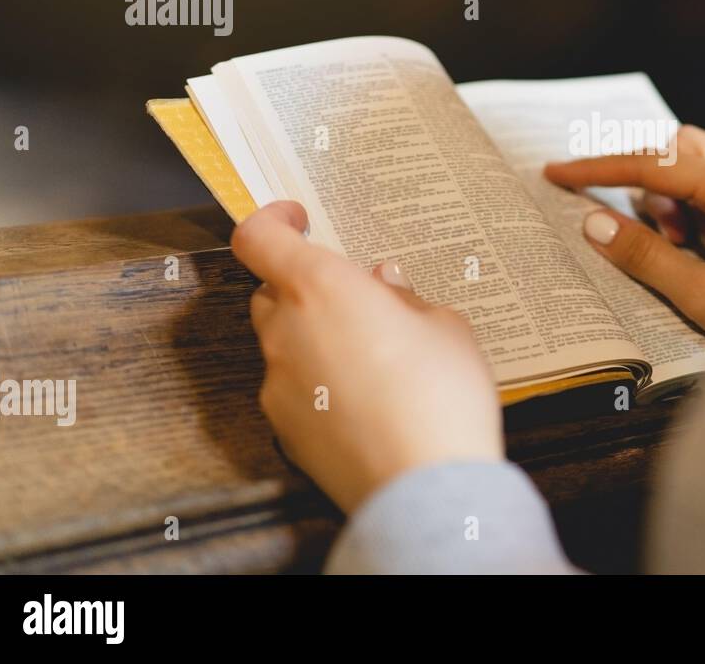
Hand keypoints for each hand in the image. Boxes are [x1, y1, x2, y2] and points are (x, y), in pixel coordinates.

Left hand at [231, 201, 502, 513]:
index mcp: (322, 288)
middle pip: (270, 291)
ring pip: (283, 343)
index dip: (271, 220)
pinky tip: (367, 401)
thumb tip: (384, 286)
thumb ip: (406, 298)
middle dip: (305, 286)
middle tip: (357, 298)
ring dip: (314, 337)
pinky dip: (318, 383)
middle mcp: (286, 331)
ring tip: (374, 356)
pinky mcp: (284, 430)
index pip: (259, 237)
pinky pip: (293, 388)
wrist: (426, 487)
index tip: (299, 218)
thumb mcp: (445, 327)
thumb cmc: (442, 395)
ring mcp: (278, 384)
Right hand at [544, 125, 704, 338]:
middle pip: (678, 151)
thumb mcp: (703, 294)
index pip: (651, 164)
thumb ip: (645, 256)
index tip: (555, 173)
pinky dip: (701, 216)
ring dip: (676, 204)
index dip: (597, 169)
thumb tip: (594, 223)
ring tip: (685, 254)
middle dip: (649, 185)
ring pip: (701, 172)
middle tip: (649, 232)